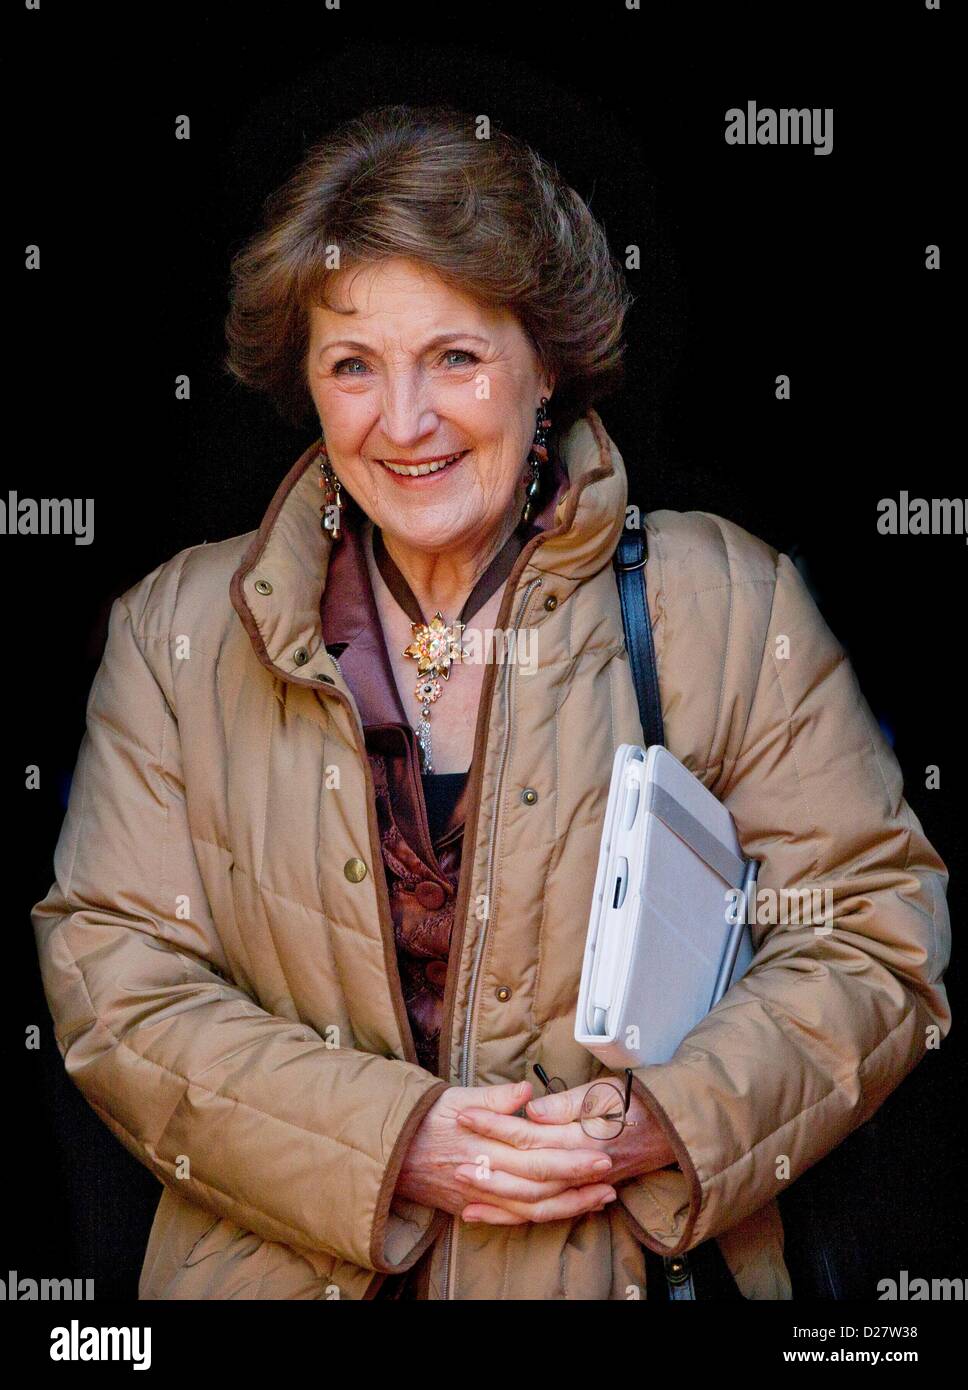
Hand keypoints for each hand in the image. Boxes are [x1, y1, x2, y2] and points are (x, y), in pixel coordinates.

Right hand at [395, 1080, 620, 1224]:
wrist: (387, 1150)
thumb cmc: (425, 1116)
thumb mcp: (456, 1096)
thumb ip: (494, 1098)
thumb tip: (526, 1091)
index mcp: (484, 1141)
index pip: (537, 1151)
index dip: (571, 1154)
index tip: (601, 1151)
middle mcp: (484, 1173)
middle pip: (540, 1184)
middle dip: (578, 1182)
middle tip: (610, 1176)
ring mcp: (478, 1196)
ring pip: (531, 1208)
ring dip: (568, 1205)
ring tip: (599, 1198)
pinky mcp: (473, 1207)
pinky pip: (512, 1218)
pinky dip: (541, 1217)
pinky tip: (564, 1210)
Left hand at [453, 1076, 677, 1222]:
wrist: (673, 1130)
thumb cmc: (637, 1102)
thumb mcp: (605, 1092)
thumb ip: (567, 1103)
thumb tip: (532, 1110)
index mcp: (584, 1139)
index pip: (530, 1135)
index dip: (495, 1124)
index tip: (466, 1114)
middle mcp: (582, 1168)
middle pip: (527, 1173)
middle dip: (489, 1165)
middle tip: (456, 1157)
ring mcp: (583, 1186)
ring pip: (535, 1200)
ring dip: (499, 1198)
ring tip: (466, 1193)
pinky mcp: (583, 1194)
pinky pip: (546, 1212)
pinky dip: (516, 1216)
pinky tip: (489, 1215)